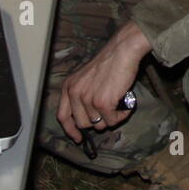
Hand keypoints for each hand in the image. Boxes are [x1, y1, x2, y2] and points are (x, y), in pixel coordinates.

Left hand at [57, 22, 151, 142]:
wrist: (122, 51)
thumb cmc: (109, 62)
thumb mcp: (85, 77)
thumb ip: (81, 94)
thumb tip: (88, 118)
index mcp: (69, 87)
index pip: (62, 116)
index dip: (70, 130)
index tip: (78, 138)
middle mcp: (75, 94)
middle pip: (82, 124)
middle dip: (96, 122)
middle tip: (109, 113)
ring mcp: (88, 99)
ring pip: (99, 124)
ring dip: (111, 118)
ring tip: (119, 105)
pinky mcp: (102, 103)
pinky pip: (112, 120)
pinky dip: (121, 116)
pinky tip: (126, 106)